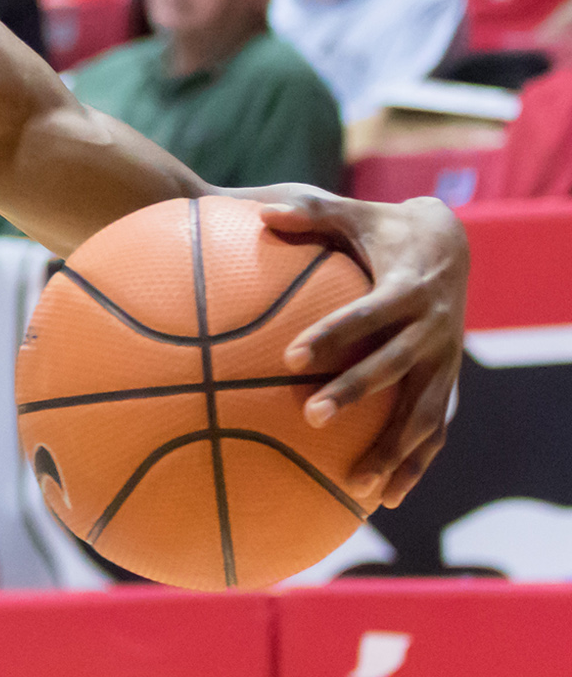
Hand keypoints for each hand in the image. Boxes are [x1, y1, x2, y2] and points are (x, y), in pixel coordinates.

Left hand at [262, 194, 467, 508]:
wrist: (451, 244)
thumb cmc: (383, 229)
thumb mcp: (352, 214)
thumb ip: (310, 214)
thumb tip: (261, 212)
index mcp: (405, 290)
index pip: (366, 315)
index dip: (333, 335)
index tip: (291, 357)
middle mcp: (431, 330)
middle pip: (393, 368)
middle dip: (355, 395)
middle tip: (309, 418)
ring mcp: (444, 360)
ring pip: (423, 413)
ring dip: (393, 451)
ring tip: (357, 488)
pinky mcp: (447, 381)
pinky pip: (434, 429)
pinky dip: (414, 465)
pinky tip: (384, 500)